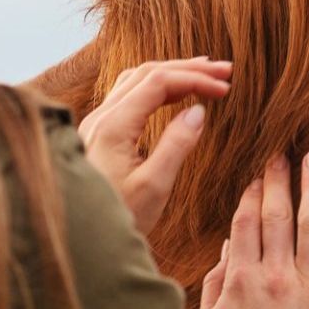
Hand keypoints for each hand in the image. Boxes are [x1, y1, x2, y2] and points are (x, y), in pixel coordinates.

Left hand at [78, 58, 232, 233]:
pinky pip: (129, 96)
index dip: (194, 79)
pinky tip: (175, 97)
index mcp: (113, 126)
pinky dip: (157, 88)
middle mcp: (101, 117)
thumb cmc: (120, 217)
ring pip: (136, 81)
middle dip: (187, 68)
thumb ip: (177, 145)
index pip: (158, 83)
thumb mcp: (155, 187)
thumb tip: (199, 112)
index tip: (224, 88)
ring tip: (203, 75)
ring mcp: (97, 124)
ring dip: (171, 74)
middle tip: (223, 70)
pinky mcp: (100, 134)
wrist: (84, 239)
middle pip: (146, 73)